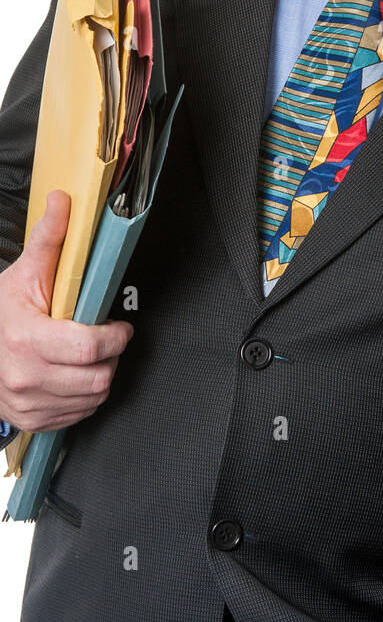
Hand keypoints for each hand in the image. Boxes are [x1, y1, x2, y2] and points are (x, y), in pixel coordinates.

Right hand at [0, 190, 134, 431]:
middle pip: (98, 377)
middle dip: (111, 356)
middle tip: (106, 340)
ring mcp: (28, 403)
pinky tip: (74, 375)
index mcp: (27, 339)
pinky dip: (85, 396)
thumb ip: (49, 239)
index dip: (115, 337)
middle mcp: (26, 376)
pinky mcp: (33, 420)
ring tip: (89, 356)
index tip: (119, 327)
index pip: (89, 348)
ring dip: (100, 376)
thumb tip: (63, 201)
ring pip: (93, 397)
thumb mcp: (23, 275)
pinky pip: (79, 414)